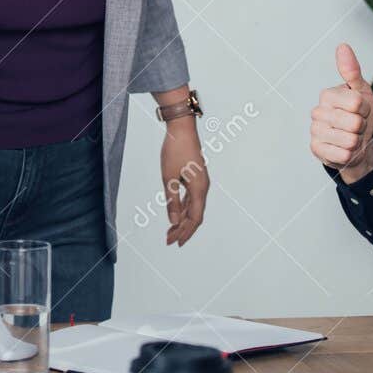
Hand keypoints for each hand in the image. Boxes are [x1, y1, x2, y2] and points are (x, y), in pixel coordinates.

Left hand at [160, 124, 208, 245]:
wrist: (182, 129)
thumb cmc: (175, 151)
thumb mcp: (168, 177)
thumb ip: (172, 201)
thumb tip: (173, 222)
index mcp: (199, 189)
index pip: (194, 218)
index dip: (184, 232)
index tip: (174, 242)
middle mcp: (203, 188)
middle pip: (195, 215)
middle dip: (183, 230)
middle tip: (170, 241)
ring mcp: (201, 183)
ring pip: (193, 207)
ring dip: (182, 220)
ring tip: (170, 231)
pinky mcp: (196, 178)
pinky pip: (192, 199)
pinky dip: (183, 208)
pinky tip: (175, 214)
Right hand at [311, 43, 372, 182]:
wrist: (356, 143)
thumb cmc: (359, 115)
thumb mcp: (361, 91)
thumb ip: (352, 70)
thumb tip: (342, 46)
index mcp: (327, 95)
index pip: (356, 103)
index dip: (365, 109)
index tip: (361, 110)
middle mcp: (317, 112)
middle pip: (354, 123)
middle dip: (362, 127)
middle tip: (356, 126)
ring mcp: (315, 132)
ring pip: (349, 140)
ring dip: (356, 142)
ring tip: (351, 137)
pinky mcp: (316, 150)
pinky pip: (342, 155)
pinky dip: (349, 154)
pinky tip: (344, 149)